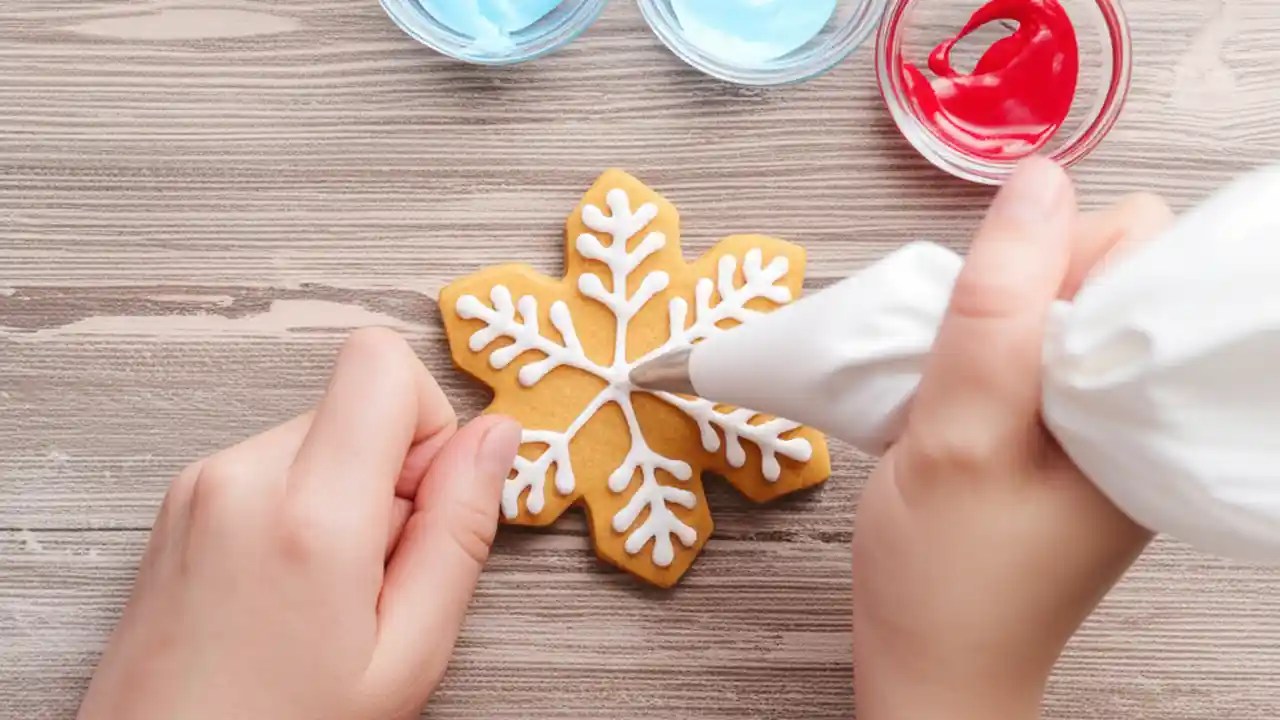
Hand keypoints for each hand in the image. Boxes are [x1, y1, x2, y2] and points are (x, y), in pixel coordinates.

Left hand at [78, 328, 521, 719]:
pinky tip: (289, 594)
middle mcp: (239, 478)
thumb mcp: (405, 654)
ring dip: (346, 501)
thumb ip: (458, 532)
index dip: (430, 423)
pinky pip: (274, 468)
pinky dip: (302, 514)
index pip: (380, 362)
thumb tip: (494, 438)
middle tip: (374, 580)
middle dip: (391, 477)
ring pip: (319, 439)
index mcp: (306, 513)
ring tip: (325, 598)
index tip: (426, 505)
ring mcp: (199, 487)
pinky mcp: (180, 504)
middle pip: (356, 405)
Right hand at [851, 158, 1173, 719]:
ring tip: (956, 386)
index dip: (1051, 255)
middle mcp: (1139, 401)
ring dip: (995, 320)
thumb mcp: (962, 433)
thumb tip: (1036, 178)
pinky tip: (959, 396)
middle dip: (1019, 285)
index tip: (990, 323)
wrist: (931, 662)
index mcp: (1146, 400)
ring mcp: (1101, 418)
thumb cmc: (948, 572)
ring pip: (1053, 304)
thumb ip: (997, 309)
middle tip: (967, 364)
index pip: (1136, 249)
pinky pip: (1031, 349)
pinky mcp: (1064, 433)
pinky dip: (987, 352)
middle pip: (1095, 267)